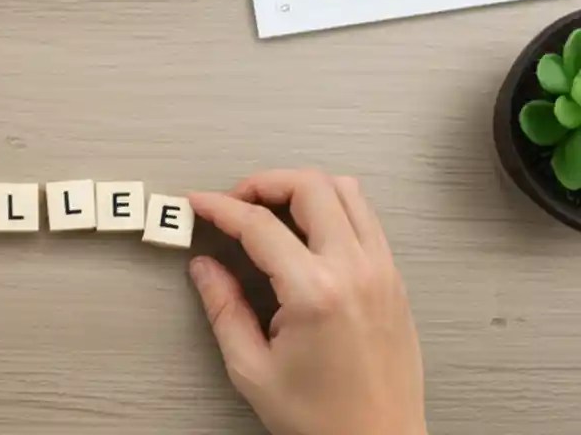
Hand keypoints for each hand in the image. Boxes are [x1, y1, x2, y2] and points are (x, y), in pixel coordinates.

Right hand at [188, 170, 425, 434]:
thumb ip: (224, 308)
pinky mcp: (394, 280)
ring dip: (303, 188)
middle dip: (263, 182)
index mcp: (317, 293)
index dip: (219, 207)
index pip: (258, 224)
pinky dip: (332, 207)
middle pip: (310, 185)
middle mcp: (356, 272)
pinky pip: (366, 217)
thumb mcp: (252, 369)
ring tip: (270, 209)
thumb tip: (205, 267)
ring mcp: (382, 272)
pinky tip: (306, 230)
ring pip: (347, 190)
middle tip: (235, 201)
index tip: (198, 203)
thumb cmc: (323, 420)